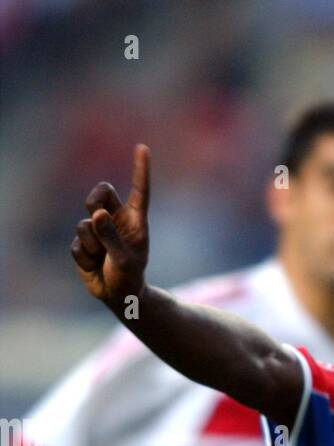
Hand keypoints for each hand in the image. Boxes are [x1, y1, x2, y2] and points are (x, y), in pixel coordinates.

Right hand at [70, 144, 149, 309]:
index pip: (139, 191)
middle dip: (94, 198)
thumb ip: (112, 236)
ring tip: (103, 258)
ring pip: (85, 224)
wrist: (119, 296)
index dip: (140, 170)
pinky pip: (78, 244)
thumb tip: (96, 214)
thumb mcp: (126, 259)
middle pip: (100, 193)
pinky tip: (94, 265)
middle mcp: (116, 220)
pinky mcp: (84, 243)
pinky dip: (85, 257)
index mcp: (135, 220)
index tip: (142, 148)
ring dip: (93, 243)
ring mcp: (98, 230)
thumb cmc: (130, 276)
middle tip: (94, 210)